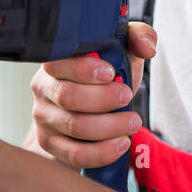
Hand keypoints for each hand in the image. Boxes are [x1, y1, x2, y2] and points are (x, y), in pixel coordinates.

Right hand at [27, 22, 156, 170]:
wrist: (89, 114)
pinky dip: (102, 151)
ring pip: (75, 126)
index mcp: (56, 62)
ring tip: (132, 122)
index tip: (111, 73)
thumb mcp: (121, 53)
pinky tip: (120, 143)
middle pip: (68, 96)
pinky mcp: (50, 144)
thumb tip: (147, 47)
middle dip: (104, 99)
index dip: (84, 69)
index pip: (60, 63)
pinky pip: (75, 154)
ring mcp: (44, 118)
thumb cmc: (103, 80)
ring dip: (110, 126)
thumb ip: (136, 37)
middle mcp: (43, 88)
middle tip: (128, 97)